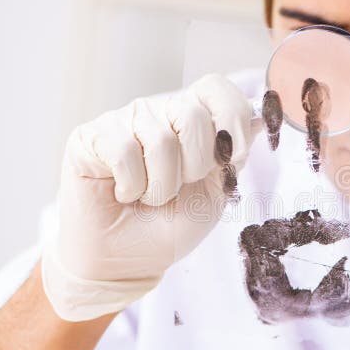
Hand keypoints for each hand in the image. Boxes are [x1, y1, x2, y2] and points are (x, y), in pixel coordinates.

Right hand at [42, 74, 258, 320]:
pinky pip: (124, 152)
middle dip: (195, 167)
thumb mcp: (216, 192)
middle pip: (192, 115)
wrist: (129, 262)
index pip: (215, 87)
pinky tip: (122, 192)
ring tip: (147, 197)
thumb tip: (261, 119)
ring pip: (160, 140)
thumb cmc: (170, 226)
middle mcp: (157, 111)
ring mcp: (122, 120)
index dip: (231, 119)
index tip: (231, 157)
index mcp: (191, 118)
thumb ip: (235, 154)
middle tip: (177, 188)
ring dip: (161, 186)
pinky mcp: (89, 137)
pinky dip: (130, 186)